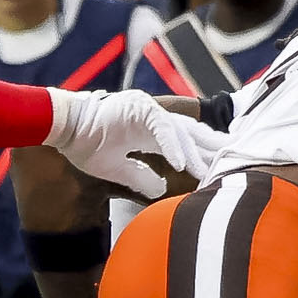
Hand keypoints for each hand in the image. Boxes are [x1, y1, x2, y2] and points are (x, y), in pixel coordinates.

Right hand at [43, 88, 217, 201]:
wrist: (62, 128)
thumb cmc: (84, 145)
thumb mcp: (117, 169)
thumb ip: (139, 177)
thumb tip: (159, 189)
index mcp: (150, 130)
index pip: (185, 142)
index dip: (202, 156)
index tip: (220, 171)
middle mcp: (154, 118)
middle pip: (191, 133)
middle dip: (212, 149)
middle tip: (235, 163)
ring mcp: (148, 110)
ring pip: (180, 132)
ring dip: (194, 154)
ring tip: (209, 172)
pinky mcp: (139, 108)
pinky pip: (161, 128)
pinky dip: (172, 145)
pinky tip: (181, 163)